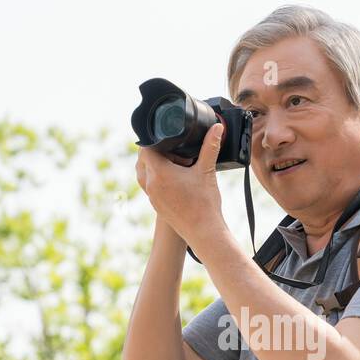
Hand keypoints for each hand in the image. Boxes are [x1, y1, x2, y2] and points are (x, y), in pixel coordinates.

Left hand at [135, 122, 226, 251]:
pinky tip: (172, 180)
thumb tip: (216, 127)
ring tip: (171, 164)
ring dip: (152, 166)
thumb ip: (210, 147)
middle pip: (142, 160)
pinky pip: (149, 187)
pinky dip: (156, 180)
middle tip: (171, 150)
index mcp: (160, 173)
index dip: (154, 141)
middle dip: (154, 153)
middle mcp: (151, 184)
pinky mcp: (156, 206)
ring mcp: (152, 197)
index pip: (145, 148)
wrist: (203, 232)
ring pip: (143, 174)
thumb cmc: (205, 204)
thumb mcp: (207, 171)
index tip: (165, 138)